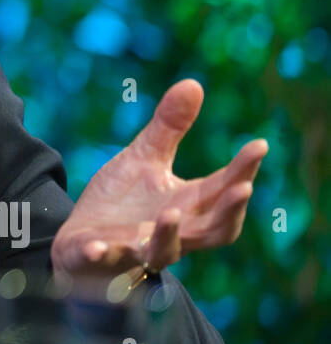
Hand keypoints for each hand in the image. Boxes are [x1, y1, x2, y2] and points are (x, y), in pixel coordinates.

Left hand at [50, 79, 266, 289]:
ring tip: (170, 214)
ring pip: (162, 254)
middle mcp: (170, 233)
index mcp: (185, 206)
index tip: (259, 145)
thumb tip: (193, 83)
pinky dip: (101, 253)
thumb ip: (169, 128)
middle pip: (211, 230)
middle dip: (227, 211)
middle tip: (242, 188)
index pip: (222, 190)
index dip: (242, 171)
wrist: (83, 241)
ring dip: (168, 236)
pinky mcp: (99, 257)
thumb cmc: (123, 203)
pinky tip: (96, 246)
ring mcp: (135, 249)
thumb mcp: (144, 160)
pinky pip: (103, 260)